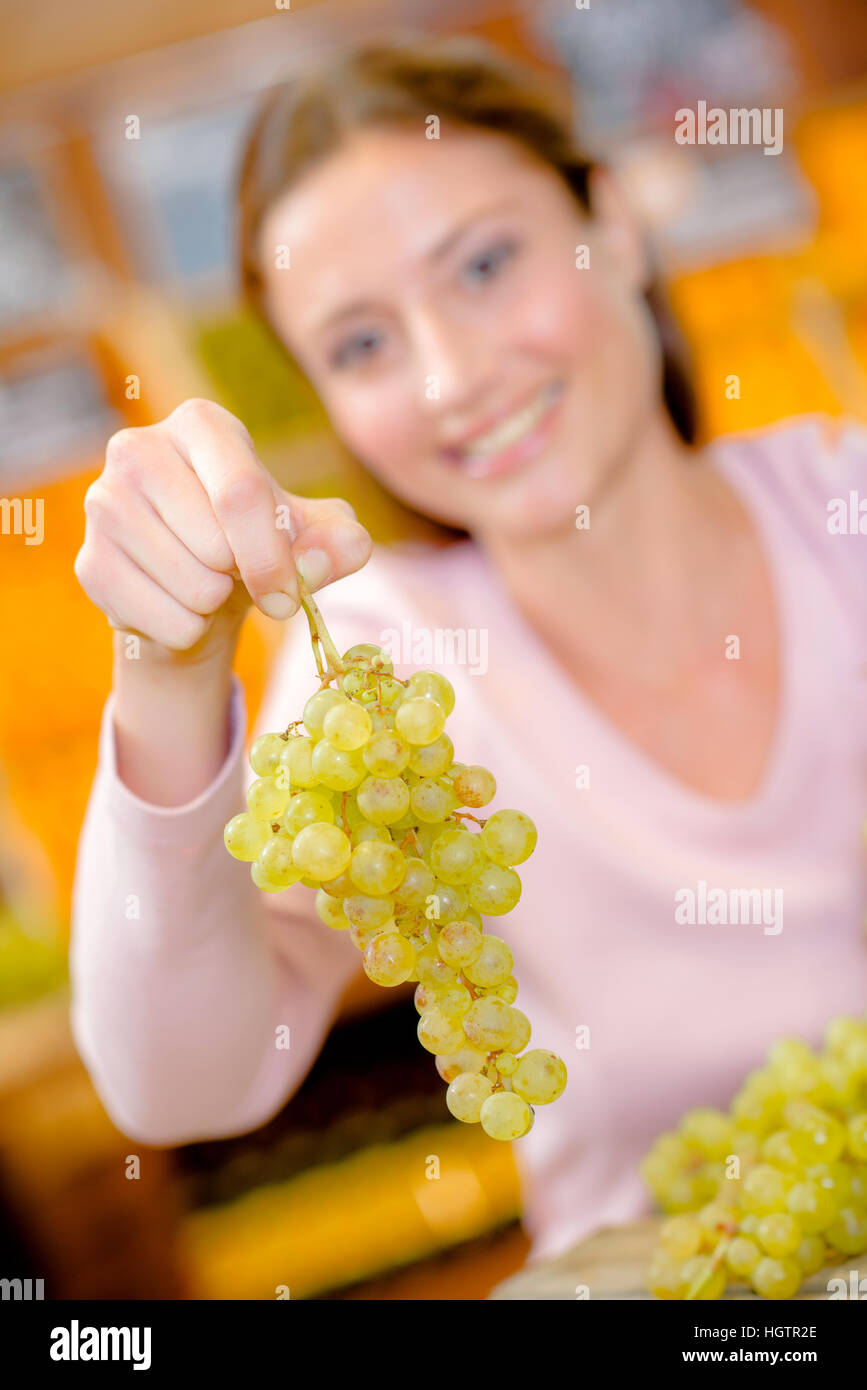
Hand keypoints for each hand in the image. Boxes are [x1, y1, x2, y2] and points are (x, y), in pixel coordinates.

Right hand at [74, 398, 371, 665]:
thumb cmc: (255, 545)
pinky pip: (160, 620)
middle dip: (245, 582)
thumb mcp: (311, 537)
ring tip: (205, 583)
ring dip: (214, 606)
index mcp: (201, 425)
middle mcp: (138, 449)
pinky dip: (185, 630)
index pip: (241, 493)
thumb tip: (341, 551)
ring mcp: (103, 504)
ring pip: (190, 587)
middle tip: (237, 574)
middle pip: (216, 546)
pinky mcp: (88, 561)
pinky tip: (175, 602)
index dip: (272, 557)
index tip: (288, 596)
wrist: (196, 588)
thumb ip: (339, 540)